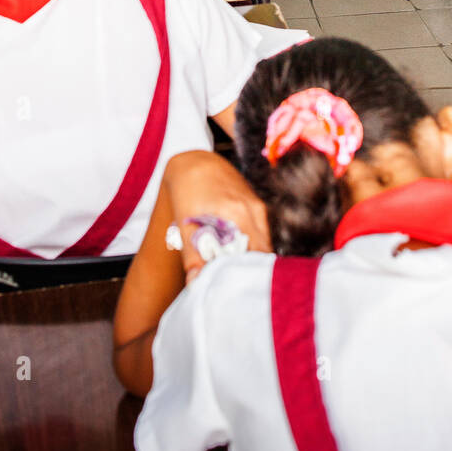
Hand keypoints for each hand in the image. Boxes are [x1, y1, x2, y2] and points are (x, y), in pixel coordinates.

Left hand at [162, 151, 270, 281]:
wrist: (194, 162)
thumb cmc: (187, 192)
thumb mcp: (186, 226)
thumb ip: (193, 256)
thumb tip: (196, 283)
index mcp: (239, 214)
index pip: (258, 255)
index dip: (250, 274)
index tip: (238, 288)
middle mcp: (255, 210)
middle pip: (265, 250)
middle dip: (252, 269)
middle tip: (236, 285)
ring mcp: (258, 205)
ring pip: (264, 240)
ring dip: (252, 256)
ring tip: (234, 270)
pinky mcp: (256, 204)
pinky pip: (261, 230)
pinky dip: (252, 244)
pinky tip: (235, 251)